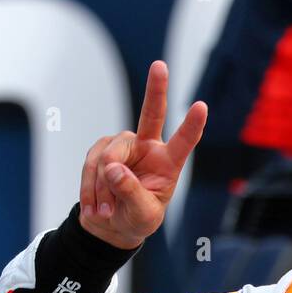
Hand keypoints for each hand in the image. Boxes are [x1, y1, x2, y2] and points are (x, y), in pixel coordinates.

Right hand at [78, 60, 206, 247]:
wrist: (110, 226)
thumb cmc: (135, 219)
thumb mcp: (141, 214)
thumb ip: (131, 192)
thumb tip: (113, 168)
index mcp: (168, 164)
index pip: (183, 143)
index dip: (192, 126)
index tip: (201, 106)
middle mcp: (148, 148)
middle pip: (151, 114)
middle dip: (155, 90)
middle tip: (160, 66)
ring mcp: (124, 147)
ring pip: (109, 156)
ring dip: (103, 187)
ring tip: (106, 210)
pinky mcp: (101, 150)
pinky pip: (92, 163)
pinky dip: (90, 187)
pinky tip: (95, 206)